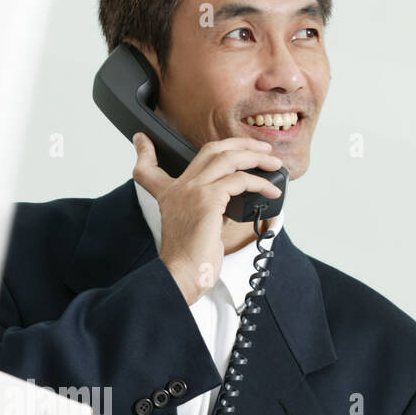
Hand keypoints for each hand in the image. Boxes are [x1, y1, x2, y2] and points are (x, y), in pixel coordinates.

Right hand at [132, 133, 281, 304]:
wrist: (183, 275)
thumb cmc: (191, 260)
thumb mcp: (195, 228)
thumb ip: (207, 209)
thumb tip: (234, 199)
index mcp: (169, 195)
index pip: (149, 168)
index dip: (144, 152)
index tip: (141, 139)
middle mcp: (178, 188)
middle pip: (211, 149)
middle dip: (240, 143)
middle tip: (261, 148)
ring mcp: (193, 190)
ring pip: (228, 157)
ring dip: (256, 157)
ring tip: (274, 163)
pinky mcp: (208, 199)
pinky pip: (240, 180)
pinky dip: (260, 183)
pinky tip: (271, 191)